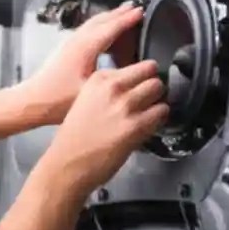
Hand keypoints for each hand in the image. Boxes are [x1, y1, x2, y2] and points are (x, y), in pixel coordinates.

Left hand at [17, 2, 145, 125]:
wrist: (32, 102)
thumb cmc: (57, 100)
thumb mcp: (91, 91)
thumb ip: (113, 79)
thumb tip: (135, 71)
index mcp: (84, 48)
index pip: (110, 28)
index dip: (127, 20)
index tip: (141, 12)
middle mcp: (76, 42)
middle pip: (101, 21)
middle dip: (119, 13)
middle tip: (135, 8)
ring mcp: (69, 44)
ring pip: (92, 24)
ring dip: (108, 18)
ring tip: (122, 15)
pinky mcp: (65, 50)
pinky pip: (86, 31)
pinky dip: (99, 26)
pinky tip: (102, 34)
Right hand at [38, 60, 167, 196]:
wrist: (67, 163)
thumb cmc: (74, 138)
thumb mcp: (85, 100)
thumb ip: (108, 90)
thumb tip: (132, 88)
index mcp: (99, 79)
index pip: (138, 66)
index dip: (143, 77)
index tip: (142, 84)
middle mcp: (113, 88)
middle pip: (151, 74)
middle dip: (153, 87)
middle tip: (149, 99)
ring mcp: (125, 106)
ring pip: (158, 89)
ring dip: (157, 100)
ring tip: (150, 112)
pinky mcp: (135, 126)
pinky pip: (161, 112)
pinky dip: (160, 118)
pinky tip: (149, 125)